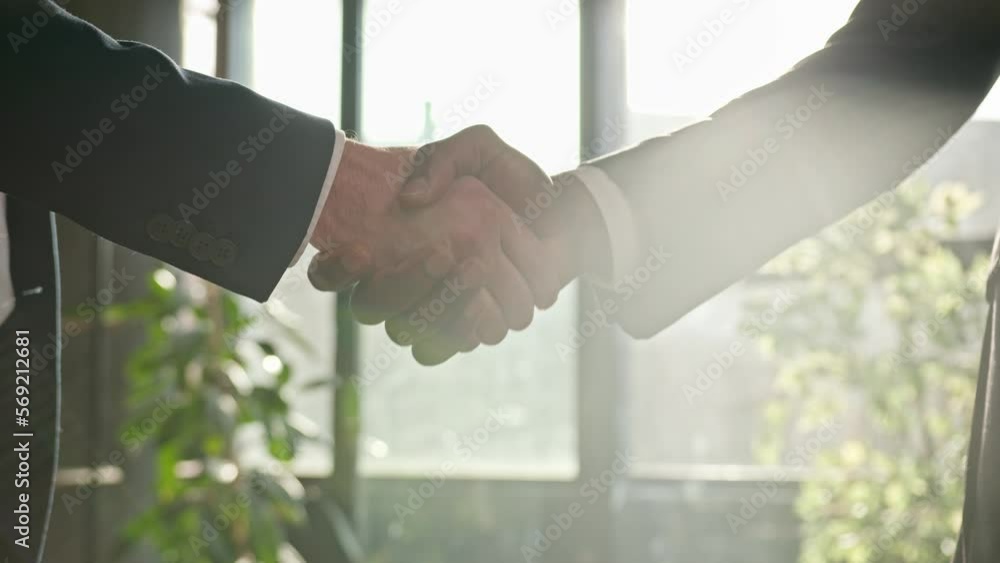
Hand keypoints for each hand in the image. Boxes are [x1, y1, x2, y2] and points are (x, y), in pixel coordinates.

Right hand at [307, 139, 559, 363]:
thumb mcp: (476, 150)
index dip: (334, 270)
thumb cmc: (504, 181)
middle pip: (371, 306)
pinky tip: (485, 306)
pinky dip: (462, 329)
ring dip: (437, 308)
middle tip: (444, 253)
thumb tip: (412, 199)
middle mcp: (395, 283)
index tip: (362, 250)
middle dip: (403, 284)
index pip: (330, 271)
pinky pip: (445, 347)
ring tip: (474, 269)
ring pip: (407, 332)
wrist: (555, 217)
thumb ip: (442, 162)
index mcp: (384, 243)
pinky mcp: (457, 330)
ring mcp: (424, 311)